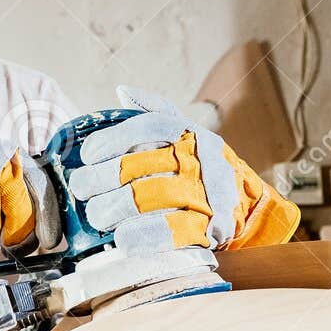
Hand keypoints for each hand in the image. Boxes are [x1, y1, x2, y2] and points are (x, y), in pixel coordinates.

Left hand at [67, 93, 298, 251]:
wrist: (247, 203)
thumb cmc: (202, 166)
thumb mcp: (187, 132)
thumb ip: (156, 111)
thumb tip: (123, 90)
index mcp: (187, 134)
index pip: (144, 129)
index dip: (110, 141)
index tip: (88, 156)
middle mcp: (195, 160)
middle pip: (135, 167)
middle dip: (99, 180)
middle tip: (82, 189)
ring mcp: (202, 194)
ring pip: (147, 198)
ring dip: (113, 209)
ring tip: (97, 216)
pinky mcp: (208, 227)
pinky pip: (171, 231)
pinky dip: (143, 236)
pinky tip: (122, 239)